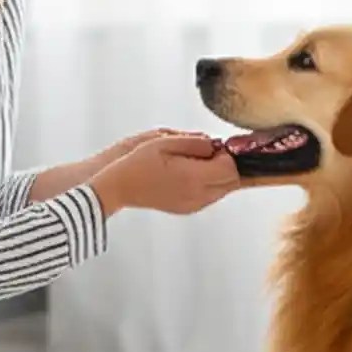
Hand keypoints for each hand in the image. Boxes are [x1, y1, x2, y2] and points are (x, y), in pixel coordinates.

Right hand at [90, 135, 239, 215]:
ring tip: (195, 162)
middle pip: (232, 182)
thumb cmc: (138, 163)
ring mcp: (193, 205)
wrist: (119, 187)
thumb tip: (215, 144)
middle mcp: (197, 196)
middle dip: (227, 165)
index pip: (230, 169)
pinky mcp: (188, 209)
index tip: (214, 146)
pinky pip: (211, 196)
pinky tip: (190, 173)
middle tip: (209, 153)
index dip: (227, 155)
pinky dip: (209, 183)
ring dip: (218, 174)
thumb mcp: (165, 141)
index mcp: (193, 178)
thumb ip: (195, 142)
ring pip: (223, 190)